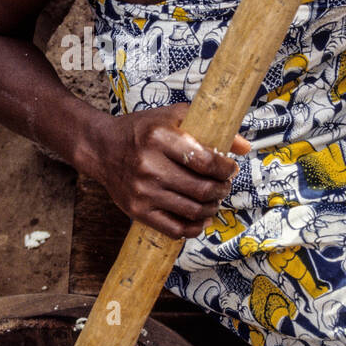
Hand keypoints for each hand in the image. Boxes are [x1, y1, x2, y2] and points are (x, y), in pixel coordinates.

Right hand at [93, 103, 250, 239]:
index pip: (206, 161)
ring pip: (192, 210)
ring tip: (214, 199)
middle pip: (202, 189)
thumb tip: (244, 147)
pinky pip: (174, 228)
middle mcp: (149, 166)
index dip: (225, 169)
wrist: (102, 148)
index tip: (229, 168)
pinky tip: (201, 217)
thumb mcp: (172, 116)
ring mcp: (142, 191)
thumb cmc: (141, 131)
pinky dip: (194, 227)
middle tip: (224, 185)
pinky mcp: (137, 211)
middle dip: (222, 189)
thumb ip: (209, 126)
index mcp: (160, 137)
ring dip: (212, 207)